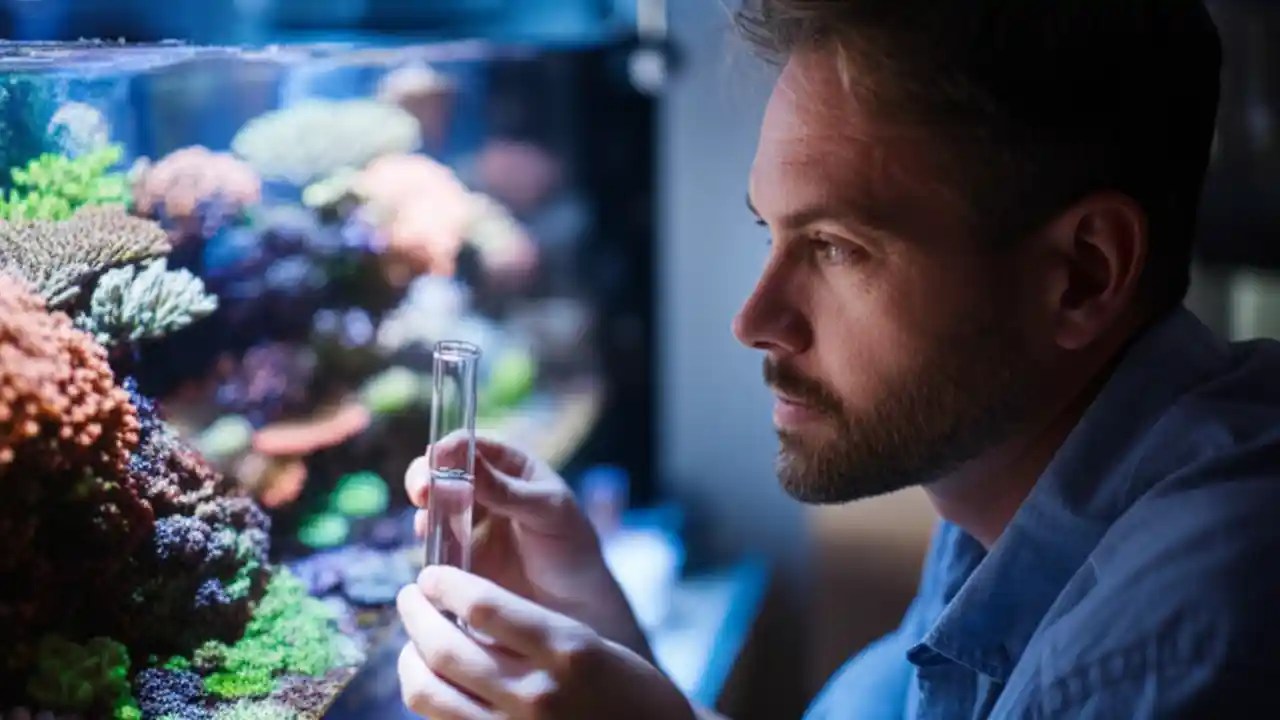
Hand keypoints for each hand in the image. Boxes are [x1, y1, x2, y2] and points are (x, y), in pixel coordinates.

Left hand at [397, 566, 695, 719]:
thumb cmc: (627, 690)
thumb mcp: (588, 643)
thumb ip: (529, 626)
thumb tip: (462, 603)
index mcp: (566, 650)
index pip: (482, 606)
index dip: (445, 584)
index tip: (432, 575)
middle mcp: (536, 693)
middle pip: (443, 647)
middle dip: (415, 614)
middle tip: (410, 597)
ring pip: (428, 692)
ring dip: (408, 658)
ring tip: (412, 641)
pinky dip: (426, 696)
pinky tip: (431, 679)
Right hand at [407, 436, 649, 658]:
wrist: (579, 604)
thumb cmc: (573, 546)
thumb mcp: (548, 512)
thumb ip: (507, 490)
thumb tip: (466, 461)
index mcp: (510, 467)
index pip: (471, 446)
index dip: (450, 448)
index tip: (438, 459)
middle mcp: (484, 491)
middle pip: (442, 472)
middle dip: (426, 477)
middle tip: (422, 491)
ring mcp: (469, 524)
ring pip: (433, 509)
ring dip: (425, 512)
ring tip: (428, 526)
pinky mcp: (460, 559)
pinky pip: (435, 546)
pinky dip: (428, 546)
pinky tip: (434, 552)